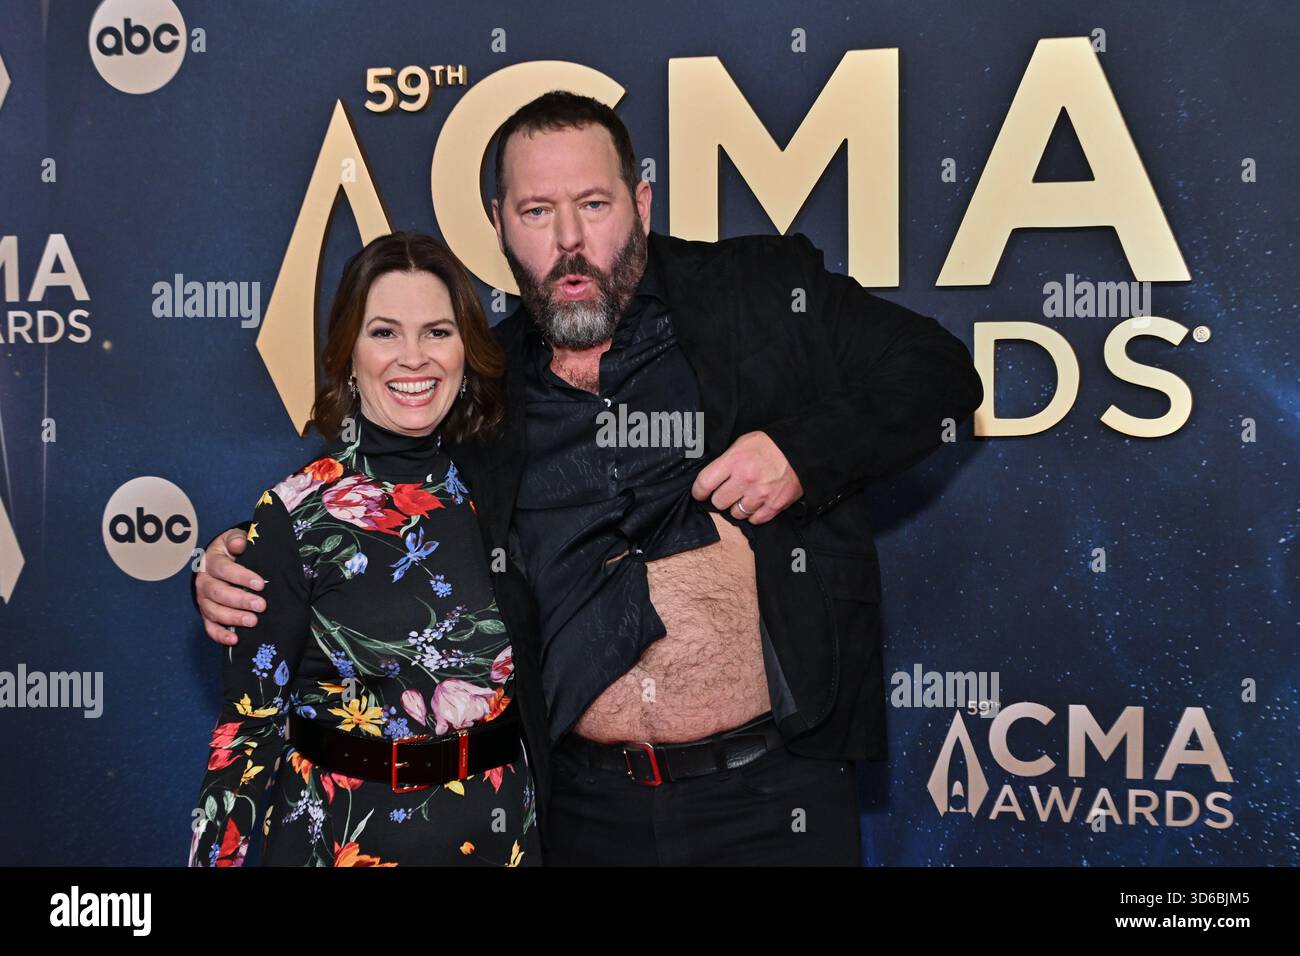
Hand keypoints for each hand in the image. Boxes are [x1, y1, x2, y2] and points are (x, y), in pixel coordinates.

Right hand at [195, 528, 263, 646]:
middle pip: (219, 593)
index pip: (223, 569)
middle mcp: (204, 582)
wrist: (220, 562)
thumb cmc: (232, 551)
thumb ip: (237, 539)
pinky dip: (220, 635)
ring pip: (214, 611)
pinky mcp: (207, 614)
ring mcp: (204, 600)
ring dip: (233, 618)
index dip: (241, 577)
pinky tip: (234, 640)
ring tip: (252, 622)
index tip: (260, 584)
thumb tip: (240, 544)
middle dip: (241, 600)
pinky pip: (210, 627)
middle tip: (261, 606)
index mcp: (211, 562)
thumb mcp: (234, 539)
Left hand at [690, 430, 803, 523]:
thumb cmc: (769, 445)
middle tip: (726, 492)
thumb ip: (726, 460)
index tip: (700, 493)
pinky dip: (753, 514)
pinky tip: (756, 504)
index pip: (704, 483)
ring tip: (743, 497)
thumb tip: (712, 477)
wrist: (800, 451)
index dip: (698, 491)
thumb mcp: (742, 443)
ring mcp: (760, 494)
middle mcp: (745, 479)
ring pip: (736, 513)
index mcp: (734, 461)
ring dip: (737, 507)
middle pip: (719, 502)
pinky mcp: (774, 505)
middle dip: (720, 498)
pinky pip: (755, 519)